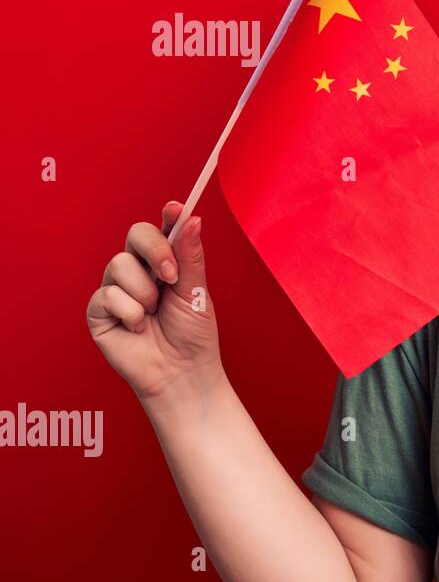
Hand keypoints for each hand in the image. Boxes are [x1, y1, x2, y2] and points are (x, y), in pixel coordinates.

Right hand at [87, 200, 223, 401]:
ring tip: (154, 314)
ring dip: (145, 291)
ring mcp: (117, 288)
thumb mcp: (197, 292)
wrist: (181, 372)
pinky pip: (107, 294)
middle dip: (155, 250)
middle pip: (136, 233)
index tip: (176, 208)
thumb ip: (190, 256)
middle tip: (172, 276)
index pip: (164, 229)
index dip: (168, 216)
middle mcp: (140, 270)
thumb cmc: (193, 335)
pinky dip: (130, 312)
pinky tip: (138, 328)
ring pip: (119, 263)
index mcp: (167, 262)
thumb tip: (192, 218)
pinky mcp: (99, 311)